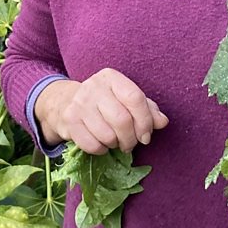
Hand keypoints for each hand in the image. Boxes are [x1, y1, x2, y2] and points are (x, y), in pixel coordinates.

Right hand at [35, 68, 168, 153]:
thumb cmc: (104, 102)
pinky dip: (100, 150)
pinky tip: (100, 143)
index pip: (135, 98)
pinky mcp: (69, 120)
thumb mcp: (126, 100)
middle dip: (131, 139)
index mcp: (112, 77)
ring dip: (115, 144)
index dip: (145, 121)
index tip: (145, 136)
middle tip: (130, 143)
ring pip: (107, 135)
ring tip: (114, 141)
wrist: (65, 103)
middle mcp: (94, 86)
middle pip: (122, 120)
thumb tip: (162, 121)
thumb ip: (147, 109)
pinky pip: (92, 145)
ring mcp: (79, 103)